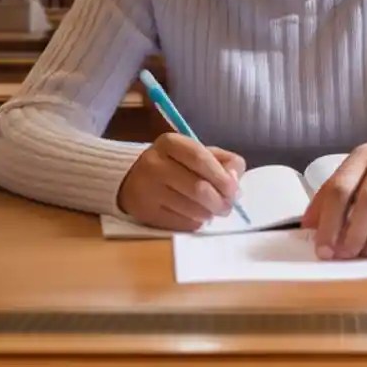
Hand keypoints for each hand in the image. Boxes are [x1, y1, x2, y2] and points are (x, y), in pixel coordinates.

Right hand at [117, 133, 245, 230]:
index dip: (221, 176)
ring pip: (190, 208)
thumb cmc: (175, 164)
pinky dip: (194, 223)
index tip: (234, 190)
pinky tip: (196, 217)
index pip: (200, 158)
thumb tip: (235, 181)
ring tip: (212, 212)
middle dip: (219, 201)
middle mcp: (154, 163)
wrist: (132, 178)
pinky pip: (179, 222)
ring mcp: (147, 188)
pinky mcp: (144, 211)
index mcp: (170, 143)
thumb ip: (223, 161)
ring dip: (208, 214)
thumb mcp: (197, 153)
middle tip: (227, 207)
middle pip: (197, 187)